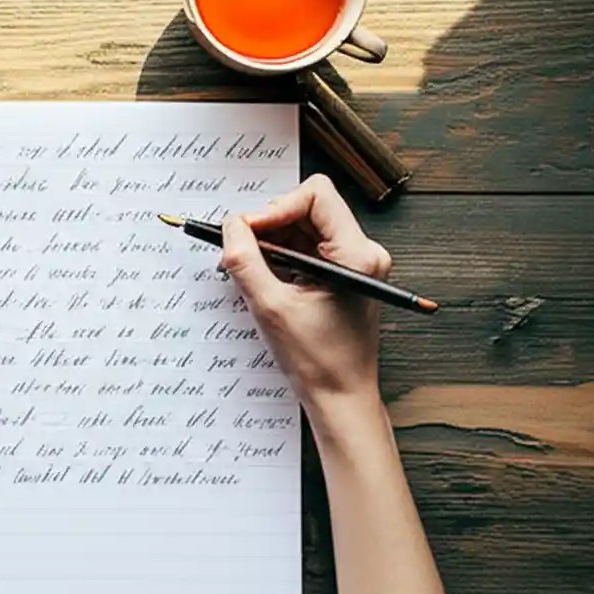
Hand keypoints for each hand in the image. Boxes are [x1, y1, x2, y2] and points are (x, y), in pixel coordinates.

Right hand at [220, 175, 391, 421]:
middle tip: (238, 247)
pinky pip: (307, 247)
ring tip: (245, 264)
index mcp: (357, 256)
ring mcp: (355, 263)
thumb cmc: (317, 362)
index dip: (276, 206)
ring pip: (305, 226)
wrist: (341, 398)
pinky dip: (280, 255)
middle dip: (268, 224)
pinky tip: (262, 275)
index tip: (248, 230)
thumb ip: (245, 261)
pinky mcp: (343, 274)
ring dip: (271, 239)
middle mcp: (363, 253)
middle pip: (308, 208)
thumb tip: (230, 226)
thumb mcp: (270, 308)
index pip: (316, 195)